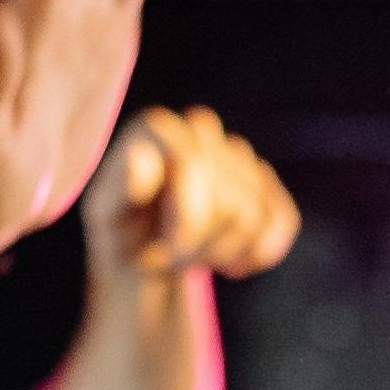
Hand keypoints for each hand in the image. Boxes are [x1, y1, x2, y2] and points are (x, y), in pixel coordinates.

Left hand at [86, 106, 296, 291]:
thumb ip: (117, 188)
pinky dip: (257, 253)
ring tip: (187, 252)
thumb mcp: (107, 218)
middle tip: (165, 255)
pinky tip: (228, 261)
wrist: (144, 255)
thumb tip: (139, 158)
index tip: (160, 251)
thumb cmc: (122, 233)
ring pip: (253, 216)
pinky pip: (282, 221)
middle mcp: (198, 129)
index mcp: (156, 129)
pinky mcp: (265, 183)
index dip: (186, 220)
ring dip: (218, 252)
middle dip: (198, 243)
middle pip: (228, 200)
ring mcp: (236, 154)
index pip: (194, 166)